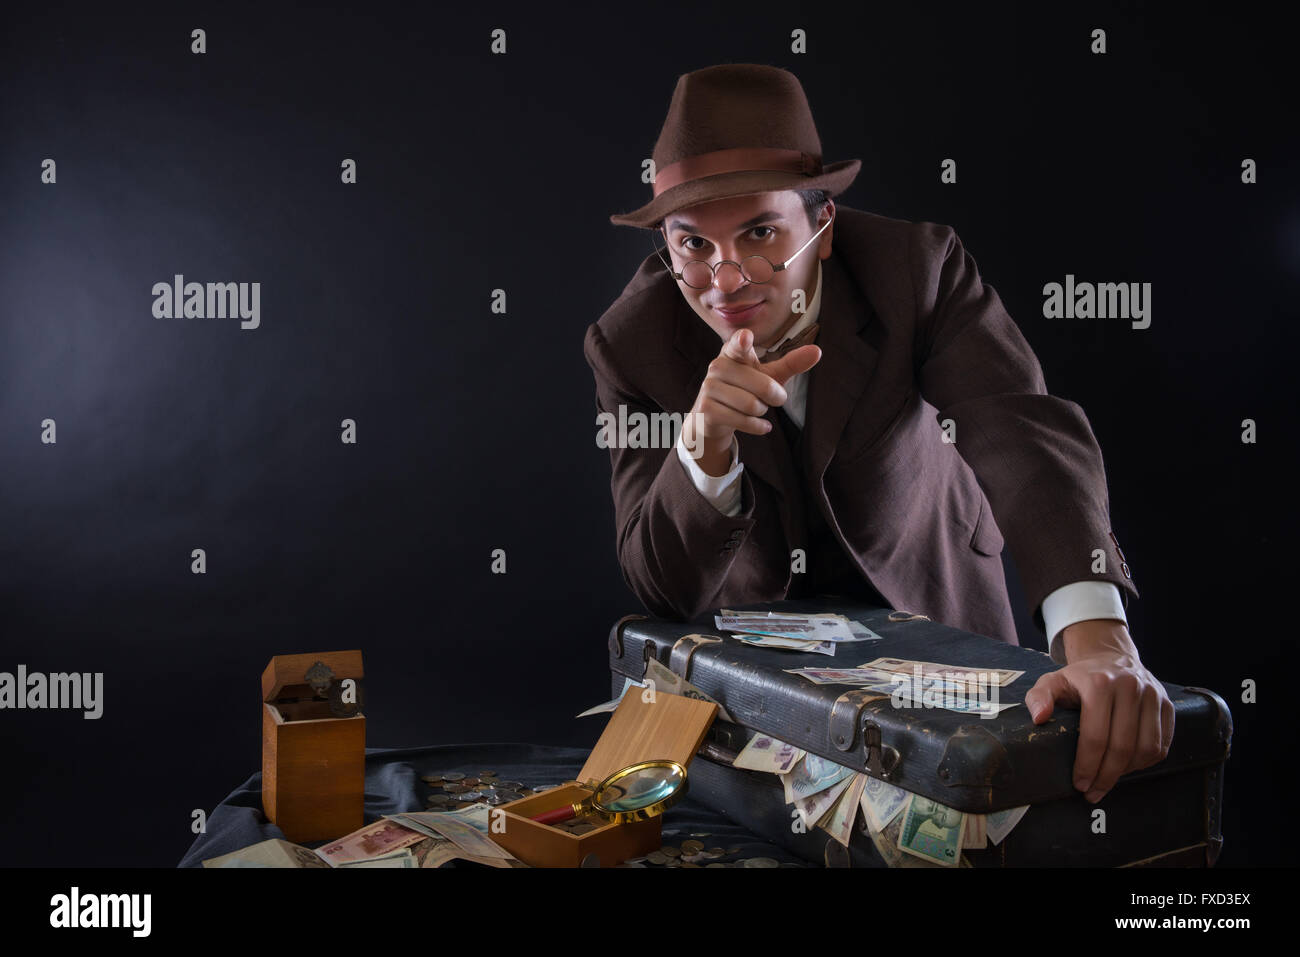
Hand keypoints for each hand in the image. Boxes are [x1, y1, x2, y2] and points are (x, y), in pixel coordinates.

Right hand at [680, 328, 820, 473]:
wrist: (713, 417)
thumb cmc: (746, 389)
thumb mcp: (770, 375)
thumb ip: (792, 363)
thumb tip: (818, 351)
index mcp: (733, 352)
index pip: (739, 344)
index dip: (743, 341)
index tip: (747, 337)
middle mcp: (717, 366)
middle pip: (762, 386)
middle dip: (775, 397)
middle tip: (773, 399)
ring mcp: (709, 388)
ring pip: (752, 405)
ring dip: (762, 411)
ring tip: (757, 408)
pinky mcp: (706, 409)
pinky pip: (742, 421)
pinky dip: (758, 426)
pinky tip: (761, 426)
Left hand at [1023, 619, 1173, 802]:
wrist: (1111, 656)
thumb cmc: (1080, 677)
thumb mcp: (1052, 681)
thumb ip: (1039, 698)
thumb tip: (1039, 718)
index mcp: (1099, 683)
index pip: (1096, 736)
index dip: (1088, 765)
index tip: (1079, 784)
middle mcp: (1130, 686)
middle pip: (1122, 746)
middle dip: (1106, 776)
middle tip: (1093, 792)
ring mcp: (1152, 695)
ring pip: (1146, 749)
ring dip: (1127, 772)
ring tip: (1109, 779)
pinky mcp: (1167, 704)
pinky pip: (1162, 743)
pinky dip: (1146, 762)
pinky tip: (1128, 766)